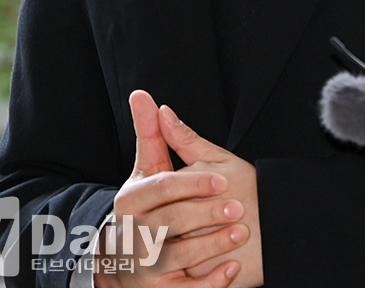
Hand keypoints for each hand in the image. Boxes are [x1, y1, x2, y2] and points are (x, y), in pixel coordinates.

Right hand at [95, 90, 246, 287]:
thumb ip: (151, 136)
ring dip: (214, 245)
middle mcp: (133, 233)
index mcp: (131, 200)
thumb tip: (143, 96)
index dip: (193, 182)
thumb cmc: (145, 206)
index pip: (163, 188)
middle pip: (173, 220)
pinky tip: (232, 268)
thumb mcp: (147, 171)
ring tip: (240, 232)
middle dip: (207, 214)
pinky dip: (212, 282)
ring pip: (181, 256)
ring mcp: (144, 266)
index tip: (222, 179)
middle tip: (237, 208)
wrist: (124, 261)